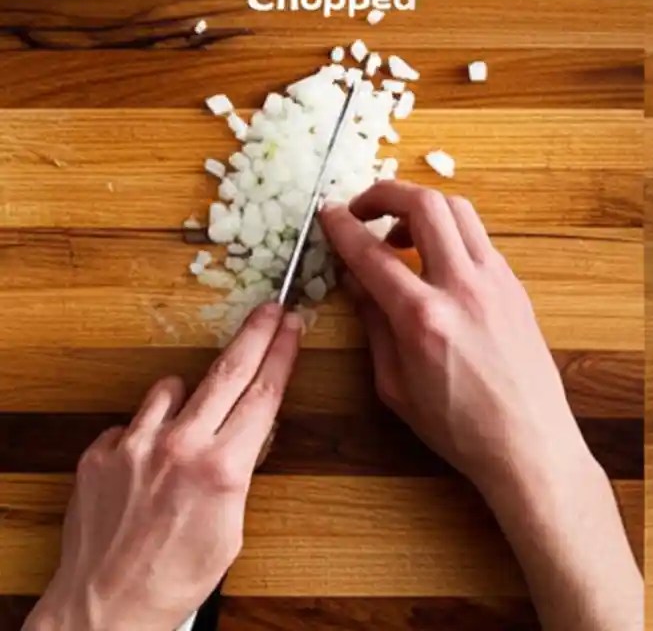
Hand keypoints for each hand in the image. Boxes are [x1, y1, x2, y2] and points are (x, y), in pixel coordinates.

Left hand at [25, 305, 301, 630]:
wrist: (109, 605)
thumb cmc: (177, 577)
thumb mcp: (233, 526)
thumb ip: (237, 471)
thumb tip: (243, 438)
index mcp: (222, 467)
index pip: (263, 394)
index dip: (282, 354)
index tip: (292, 326)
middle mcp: (178, 447)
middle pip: (227, 372)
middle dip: (255, 335)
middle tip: (269, 310)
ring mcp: (134, 446)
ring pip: (172, 389)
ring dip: (189, 396)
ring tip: (191, 424)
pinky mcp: (100, 455)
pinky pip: (131, 424)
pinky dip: (144, 434)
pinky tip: (148, 465)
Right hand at [319, 181, 592, 491]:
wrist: (529, 442)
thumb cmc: (458, 428)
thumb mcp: (396, 386)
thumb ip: (373, 325)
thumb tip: (356, 281)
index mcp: (424, 318)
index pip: (372, 253)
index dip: (342, 227)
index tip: (326, 215)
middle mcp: (464, 287)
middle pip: (424, 204)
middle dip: (385, 194)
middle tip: (362, 211)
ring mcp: (497, 281)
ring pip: (459, 210)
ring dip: (422, 208)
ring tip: (399, 237)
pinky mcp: (516, 286)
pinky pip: (480, 239)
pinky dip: (451, 233)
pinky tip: (436, 261)